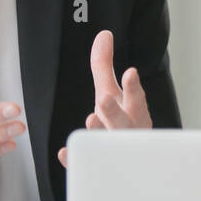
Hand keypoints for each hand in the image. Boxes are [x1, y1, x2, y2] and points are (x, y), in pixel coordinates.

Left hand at [58, 29, 151, 167]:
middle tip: (104, 98)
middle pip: (122, 122)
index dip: (133, 87)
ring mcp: (112, 151)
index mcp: (132, 114)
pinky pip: (86, 164)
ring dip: (98, 132)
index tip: (130, 72)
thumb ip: (105, 66)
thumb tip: (103, 35)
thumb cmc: (121, 123)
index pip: (136, 100)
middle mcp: (125, 132)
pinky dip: (75, 158)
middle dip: (114, 110)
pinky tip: (65, 151)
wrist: (131, 163)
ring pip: (107, 144)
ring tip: (91, 119)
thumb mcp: (113, 92)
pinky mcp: (97, 166)